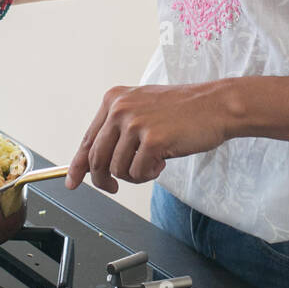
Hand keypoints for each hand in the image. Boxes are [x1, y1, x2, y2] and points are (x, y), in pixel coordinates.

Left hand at [65, 82, 234, 191]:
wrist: (216, 105)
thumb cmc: (183, 111)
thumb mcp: (142, 110)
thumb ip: (118, 130)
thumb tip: (94, 162)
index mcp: (114, 99)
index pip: (88, 139)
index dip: (77, 165)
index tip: (72, 182)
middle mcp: (120, 108)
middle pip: (96, 158)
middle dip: (103, 180)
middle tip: (114, 188)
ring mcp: (135, 123)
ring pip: (116, 169)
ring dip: (133, 175)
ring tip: (152, 163)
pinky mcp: (152, 139)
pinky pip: (137, 173)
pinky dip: (148, 175)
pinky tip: (162, 161)